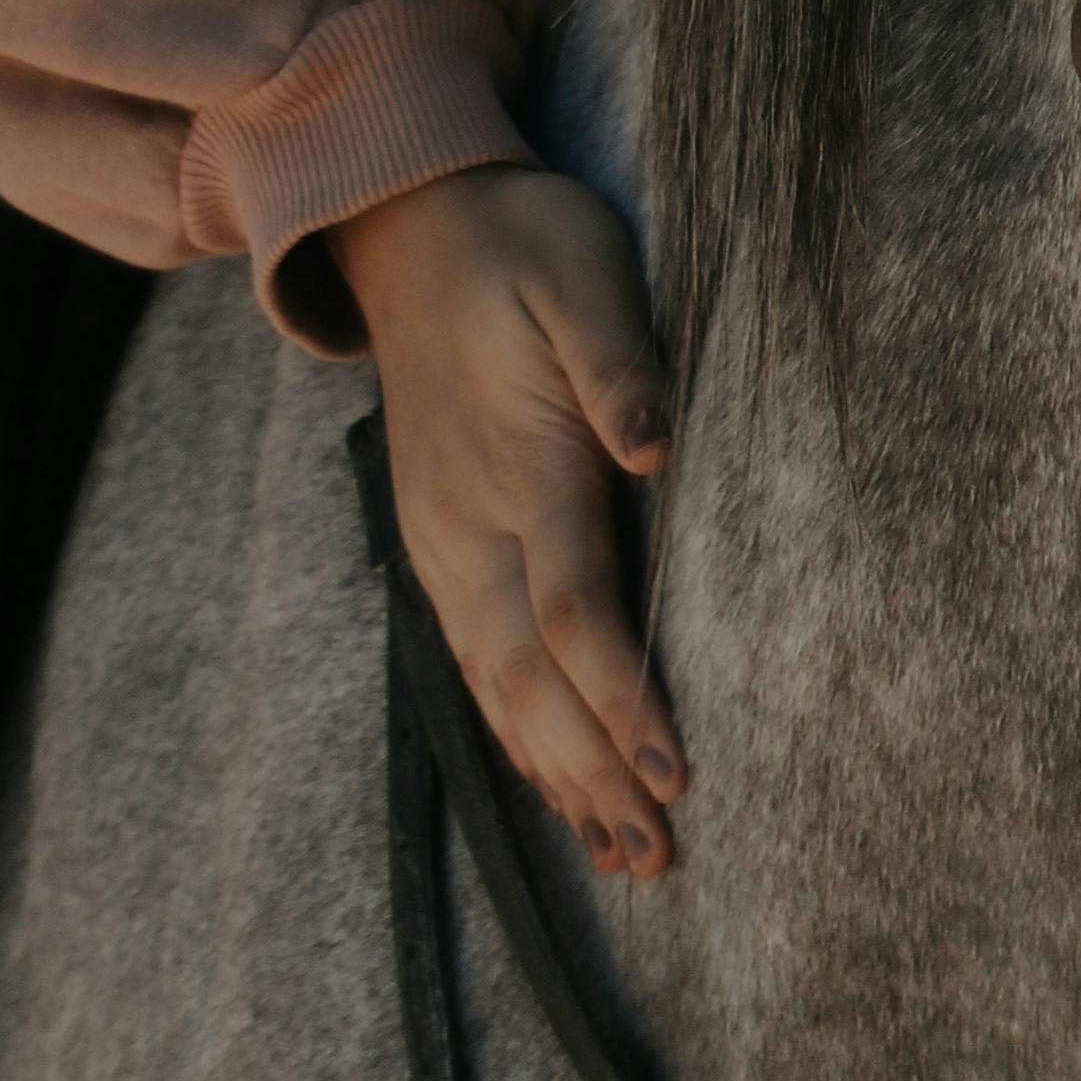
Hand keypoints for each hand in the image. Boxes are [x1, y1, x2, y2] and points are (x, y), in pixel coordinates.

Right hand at [337, 160, 687, 876]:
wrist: (405, 223)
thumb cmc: (517, 240)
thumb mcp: (580, 268)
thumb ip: (619, 362)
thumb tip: (658, 446)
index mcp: (519, 463)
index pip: (574, 609)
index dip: (623, 698)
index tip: (675, 772)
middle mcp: (470, 522)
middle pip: (530, 677)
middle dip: (592, 773)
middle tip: (657, 857)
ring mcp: (442, 538)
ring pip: (496, 683)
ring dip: (556, 772)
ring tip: (619, 852)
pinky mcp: (435, 538)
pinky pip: (474, 658)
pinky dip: (515, 729)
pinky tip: (549, 776)